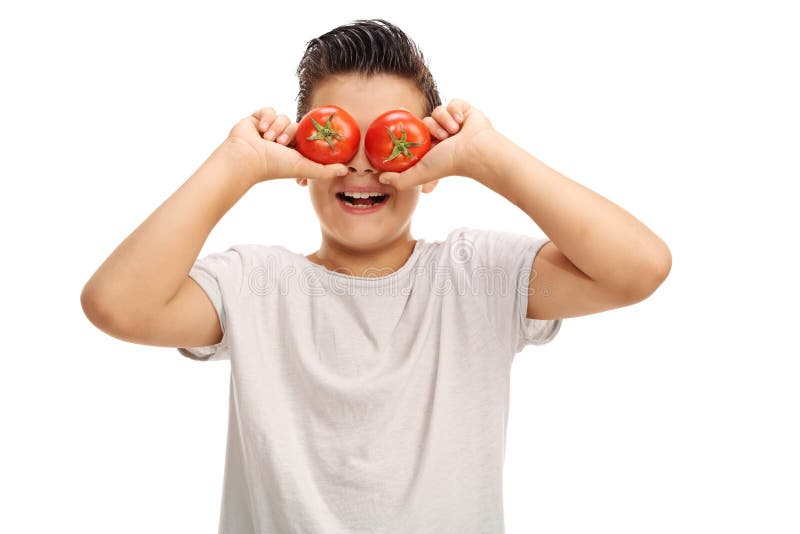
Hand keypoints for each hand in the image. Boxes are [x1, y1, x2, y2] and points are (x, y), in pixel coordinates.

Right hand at [223, 107, 348, 183]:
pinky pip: (269, 109)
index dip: (308, 136)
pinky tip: (260, 130)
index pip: (307, 136)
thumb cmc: (274, 166)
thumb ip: (325, 171)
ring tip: (268, 140)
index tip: (306, 140)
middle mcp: (282, 139)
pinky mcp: (257, 119)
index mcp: (294, 150)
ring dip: (276, 128)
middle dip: (289, 134)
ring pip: (283, 116)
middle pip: (296, 124)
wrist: (247, 157)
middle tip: (281, 144)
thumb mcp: (304, 168)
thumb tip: (345, 170)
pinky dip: (266, 118)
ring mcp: (269, 129)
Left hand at [377, 99, 496, 190]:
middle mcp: (441, 134)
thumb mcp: (420, 172)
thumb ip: (400, 179)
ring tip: (453, 133)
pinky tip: (461, 123)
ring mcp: (453, 122)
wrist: (476, 150)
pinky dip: (455, 112)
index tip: (398, 113)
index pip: (414, 132)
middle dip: (431, 128)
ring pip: (437, 111)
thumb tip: (380, 178)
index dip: (406, 125)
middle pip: (425, 120)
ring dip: (443, 122)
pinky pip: (452, 103)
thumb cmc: (450, 163)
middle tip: (440, 138)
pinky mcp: (464, 110)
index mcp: (431, 147)